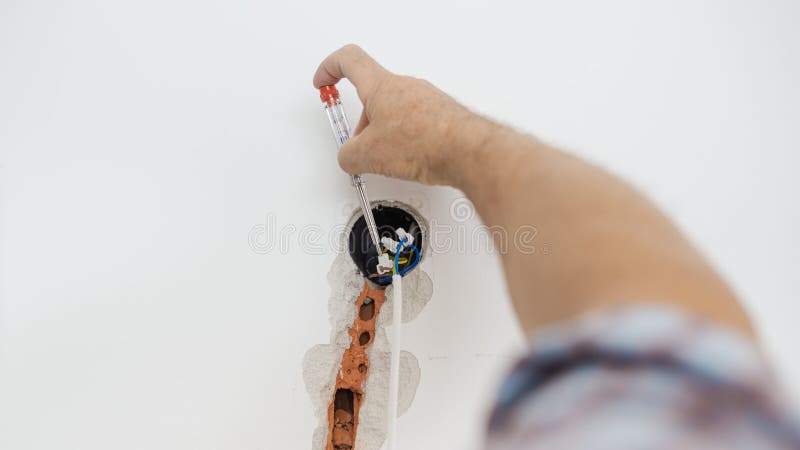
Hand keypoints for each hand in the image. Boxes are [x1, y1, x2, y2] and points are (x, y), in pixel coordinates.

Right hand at [313, 44, 493, 186]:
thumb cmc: (425, 143)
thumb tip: (348, 157)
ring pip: (395, 110)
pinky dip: (405, 138)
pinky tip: (410, 160)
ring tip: (387, 159)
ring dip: (384, 131)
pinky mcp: (442, 115)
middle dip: (361, 121)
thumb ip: (348, 155)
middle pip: (372, 93)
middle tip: (359, 144)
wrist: (468, 152)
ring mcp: (426, 99)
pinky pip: (415, 122)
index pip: (348, 60)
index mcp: (381, 86)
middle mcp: (406, 86)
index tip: (323, 82)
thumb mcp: (369, 156)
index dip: (330, 68)